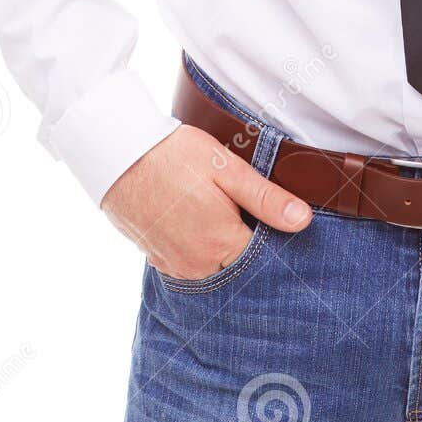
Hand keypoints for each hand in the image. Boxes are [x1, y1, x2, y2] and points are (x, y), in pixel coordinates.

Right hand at [101, 124, 311, 279]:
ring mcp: (175, 266)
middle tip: (241, 207)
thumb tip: (303, 221)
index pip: (262, 256)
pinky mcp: (157, 260)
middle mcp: (197, 265)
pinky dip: (198, 246)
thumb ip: (266, 199)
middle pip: (238, 263)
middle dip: (246, 241)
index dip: (271, 236)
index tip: (272, 217)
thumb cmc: (174, 156)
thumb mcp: (227, 169)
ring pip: (214, 264)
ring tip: (217, 209)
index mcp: (220, 243)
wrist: (118, 156)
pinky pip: (190, 262)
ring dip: (221, 245)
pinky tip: (196, 218)